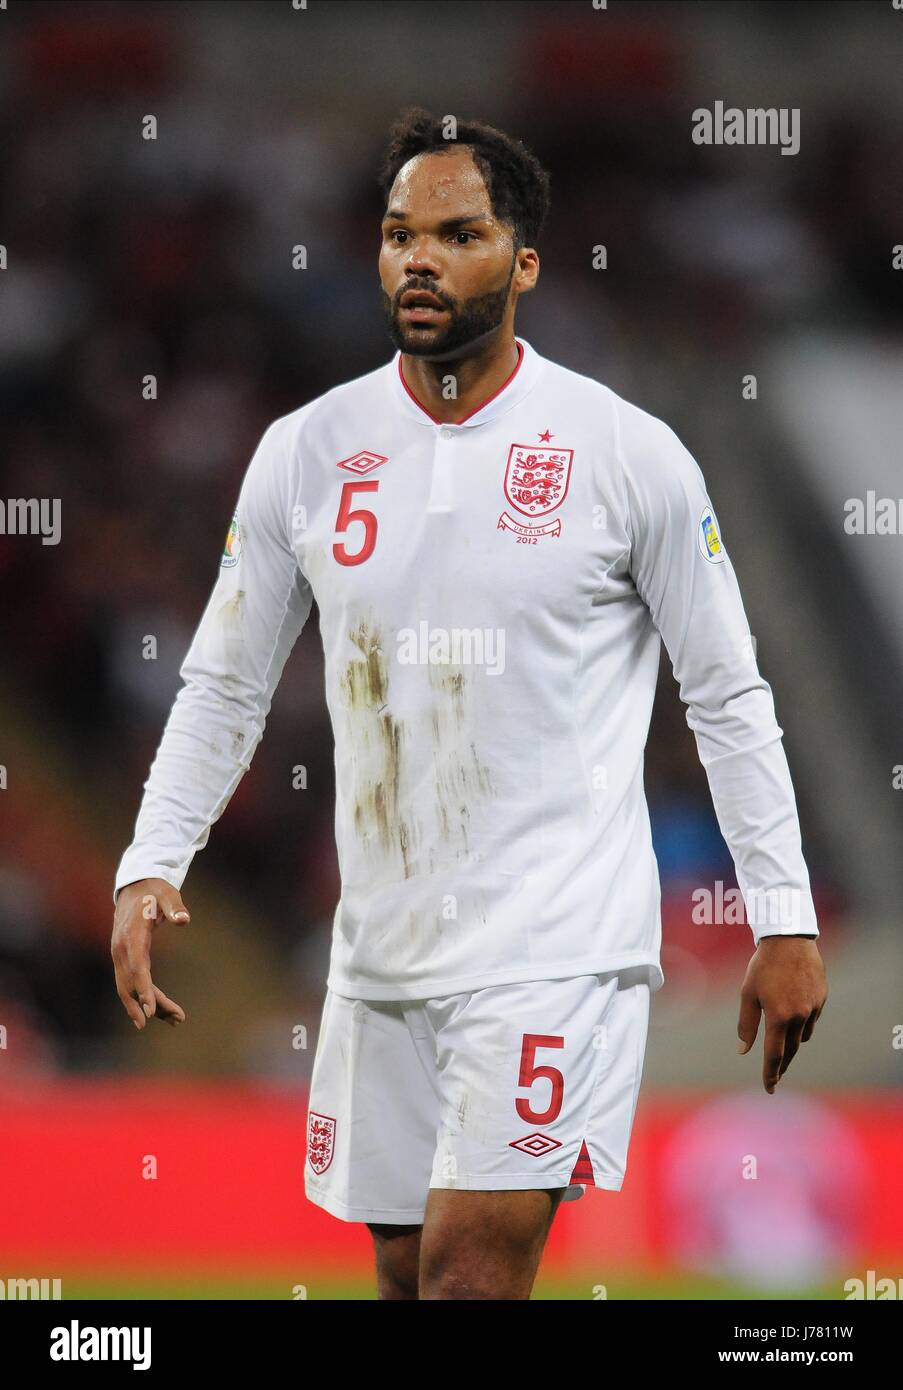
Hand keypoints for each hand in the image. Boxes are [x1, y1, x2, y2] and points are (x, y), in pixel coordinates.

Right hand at [111, 878, 189, 1029]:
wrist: (134, 887)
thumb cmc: (154, 891)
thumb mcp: (167, 894)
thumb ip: (175, 907)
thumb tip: (184, 919)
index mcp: (131, 936)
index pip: (136, 968)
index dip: (144, 989)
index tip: (150, 1011)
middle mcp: (121, 950)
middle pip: (133, 985)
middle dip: (152, 1005)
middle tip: (178, 1019)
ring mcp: (120, 956)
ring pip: (130, 989)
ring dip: (149, 1006)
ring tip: (176, 1019)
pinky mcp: (124, 959)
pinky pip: (131, 984)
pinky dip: (144, 997)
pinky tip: (159, 1011)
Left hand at [737, 936, 826, 1091]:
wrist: (789, 940)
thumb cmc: (763, 966)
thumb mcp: (748, 994)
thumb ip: (746, 1024)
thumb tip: (742, 1050)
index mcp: (779, 1017)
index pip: (774, 1055)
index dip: (771, 1073)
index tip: (769, 1087)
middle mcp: (799, 1016)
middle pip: (790, 1050)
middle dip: (782, 1065)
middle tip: (775, 1076)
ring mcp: (813, 1008)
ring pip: (802, 1036)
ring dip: (792, 1044)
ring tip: (781, 1047)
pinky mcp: (821, 999)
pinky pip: (811, 1021)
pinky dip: (802, 1026)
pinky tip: (793, 1021)